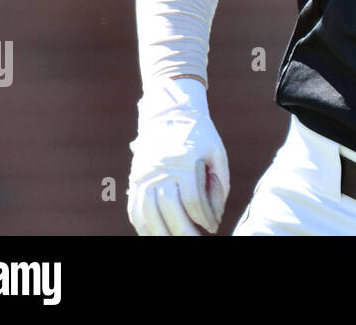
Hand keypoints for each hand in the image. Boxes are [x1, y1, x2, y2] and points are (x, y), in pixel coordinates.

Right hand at [127, 77, 229, 234]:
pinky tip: (155, 235)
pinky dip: (144, 227)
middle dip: (184, 232)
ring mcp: (144, 176)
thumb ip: (219, 184)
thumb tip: (215, 216)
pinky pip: (135, 210)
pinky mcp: (135, 180)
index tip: (213, 228)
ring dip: (162, 234)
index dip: (204, 218)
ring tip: (174, 242)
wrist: (168, 113)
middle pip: (171, 210)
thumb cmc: (199, 135)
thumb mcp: (216, 152)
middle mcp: (160, 171)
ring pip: (149, 215)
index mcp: (184, 162)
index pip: (193, 200)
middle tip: (196, 241)